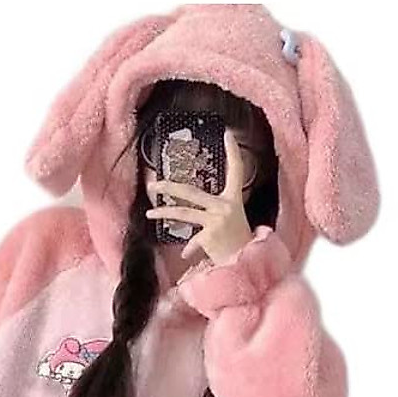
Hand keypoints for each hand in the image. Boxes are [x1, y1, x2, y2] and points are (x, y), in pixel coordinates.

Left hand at [145, 128, 254, 264]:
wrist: (247, 263)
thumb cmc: (239, 242)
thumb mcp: (232, 221)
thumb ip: (213, 214)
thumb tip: (196, 209)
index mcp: (233, 199)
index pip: (236, 170)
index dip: (232, 151)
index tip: (227, 133)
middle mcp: (225, 206)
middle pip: (192, 192)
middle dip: (169, 187)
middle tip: (153, 183)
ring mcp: (216, 220)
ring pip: (184, 213)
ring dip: (165, 213)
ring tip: (150, 214)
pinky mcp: (210, 236)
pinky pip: (192, 241)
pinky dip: (189, 249)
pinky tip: (186, 255)